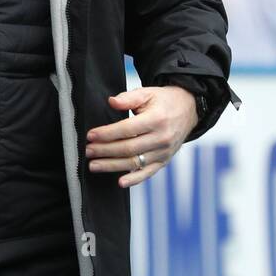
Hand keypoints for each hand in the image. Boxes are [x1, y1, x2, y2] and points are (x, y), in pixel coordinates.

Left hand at [85, 86, 199, 187]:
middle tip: (87, 151)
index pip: (127, 129)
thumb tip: (111, 102)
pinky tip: (120, 182)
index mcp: (157, 119)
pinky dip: (134, 179)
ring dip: (112, 166)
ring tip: (93, 165)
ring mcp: (164, 152)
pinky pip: (148, 173)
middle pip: (128, 148)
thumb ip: (128, 98)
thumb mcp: (146, 93)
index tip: (90, 136)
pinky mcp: (164, 160)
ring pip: (135, 162)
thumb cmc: (163, 100)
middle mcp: (162, 138)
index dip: (107, 133)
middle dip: (105, 151)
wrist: (188, 110)